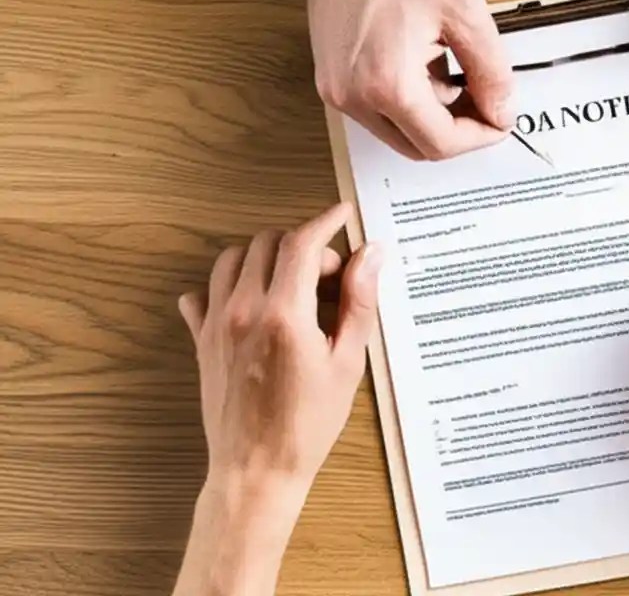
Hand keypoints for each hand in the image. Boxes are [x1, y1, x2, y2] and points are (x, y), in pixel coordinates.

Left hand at [178, 203, 382, 491]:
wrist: (257, 468)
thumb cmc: (309, 423)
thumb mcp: (349, 363)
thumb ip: (359, 302)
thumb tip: (371, 255)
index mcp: (285, 314)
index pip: (302, 243)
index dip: (326, 221)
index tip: (343, 215)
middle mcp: (244, 310)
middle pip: (267, 243)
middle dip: (302, 246)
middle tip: (329, 278)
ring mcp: (217, 323)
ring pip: (232, 258)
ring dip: (265, 258)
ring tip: (292, 286)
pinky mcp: (201, 340)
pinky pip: (203, 292)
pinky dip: (227, 285)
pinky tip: (252, 304)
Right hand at [303, 0, 513, 159]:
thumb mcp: (465, 14)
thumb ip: (492, 71)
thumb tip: (502, 112)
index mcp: (387, 84)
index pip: (442, 143)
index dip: (480, 136)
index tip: (500, 118)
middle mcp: (355, 99)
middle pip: (419, 148)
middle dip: (457, 131)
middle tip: (482, 100)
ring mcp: (338, 94)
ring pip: (400, 134)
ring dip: (433, 117)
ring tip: (450, 72)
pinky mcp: (333, 85)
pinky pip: (379, 114)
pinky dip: (409, 104)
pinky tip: (424, 66)